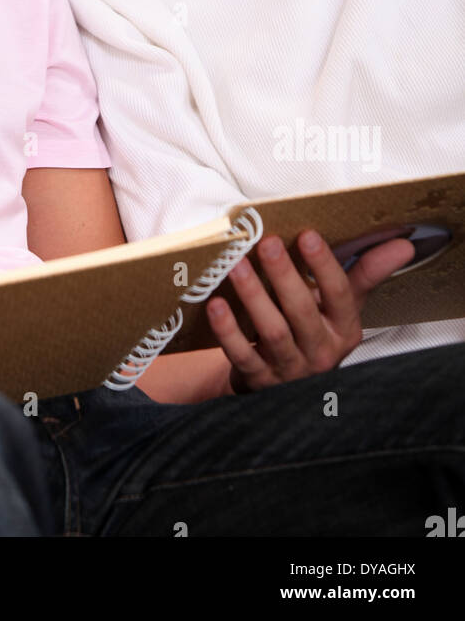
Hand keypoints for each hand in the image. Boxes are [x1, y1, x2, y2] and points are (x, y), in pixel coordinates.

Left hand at [206, 229, 413, 393]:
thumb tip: (403, 245)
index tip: (308, 235)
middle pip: (302, 312)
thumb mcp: (344, 306)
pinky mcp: (260, 380)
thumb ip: (367, 272)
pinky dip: (228, 331)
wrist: (289, 385)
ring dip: (253, 297)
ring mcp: (290, 368)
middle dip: (284, 276)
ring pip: (273, 332)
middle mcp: (321, 350)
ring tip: (235, 266)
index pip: (340, 295)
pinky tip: (216, 304)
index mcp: (345, 329)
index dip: (324, 265)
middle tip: (265, 243)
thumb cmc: (316, 332)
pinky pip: (243, 356)